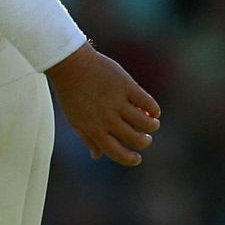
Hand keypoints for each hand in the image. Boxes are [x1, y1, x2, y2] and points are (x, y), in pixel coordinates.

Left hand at [44, 42, 160, 166]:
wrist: (70, 65)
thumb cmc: (71, 93)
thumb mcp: (75, 120)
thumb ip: (88, 139)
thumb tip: (97, 156)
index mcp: (94, 129)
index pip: (116, 153)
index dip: (130, 159)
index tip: (137, 158)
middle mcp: (107, 119)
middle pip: (135, 139)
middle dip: (144, 142)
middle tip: (146, 138)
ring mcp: (117, 102)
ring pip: (145, 122)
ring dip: (152, 125)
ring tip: (152, 123)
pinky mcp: (126, 86)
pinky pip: (147, 102)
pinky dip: (154, 109)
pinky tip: (153, 110)